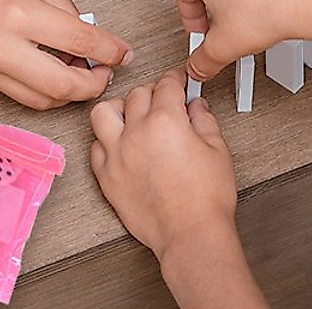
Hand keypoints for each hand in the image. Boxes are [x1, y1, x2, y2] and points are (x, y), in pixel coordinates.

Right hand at [0, 0, 131, 108]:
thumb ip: (56, 1)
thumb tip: (81, 29)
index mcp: (17, 13)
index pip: (79, 42)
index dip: (110, 50)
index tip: (126, 52)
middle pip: (62, 87)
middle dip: (94, 84)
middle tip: (109, 70)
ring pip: (39, 100)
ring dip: (68, 93)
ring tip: (83, 72)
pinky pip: (15, 95)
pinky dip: (40, 90)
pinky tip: (50, 69)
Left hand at [90, 69, 237, 257]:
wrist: (190, 234)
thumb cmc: (205, 198)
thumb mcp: (217, 147)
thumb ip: (204, 119)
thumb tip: (196, 106)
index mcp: (166, 120)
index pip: (166, 84)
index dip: (176, 78)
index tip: (178, 81)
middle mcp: (137, 133)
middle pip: (137, 93)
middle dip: (153, 91)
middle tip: (163, 98)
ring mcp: (117, 155)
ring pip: (104, 113)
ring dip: (120, 109)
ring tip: (132, 114)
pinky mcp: (107, 178)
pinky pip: (95, 147)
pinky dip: (106, 140)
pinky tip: (120, 143)